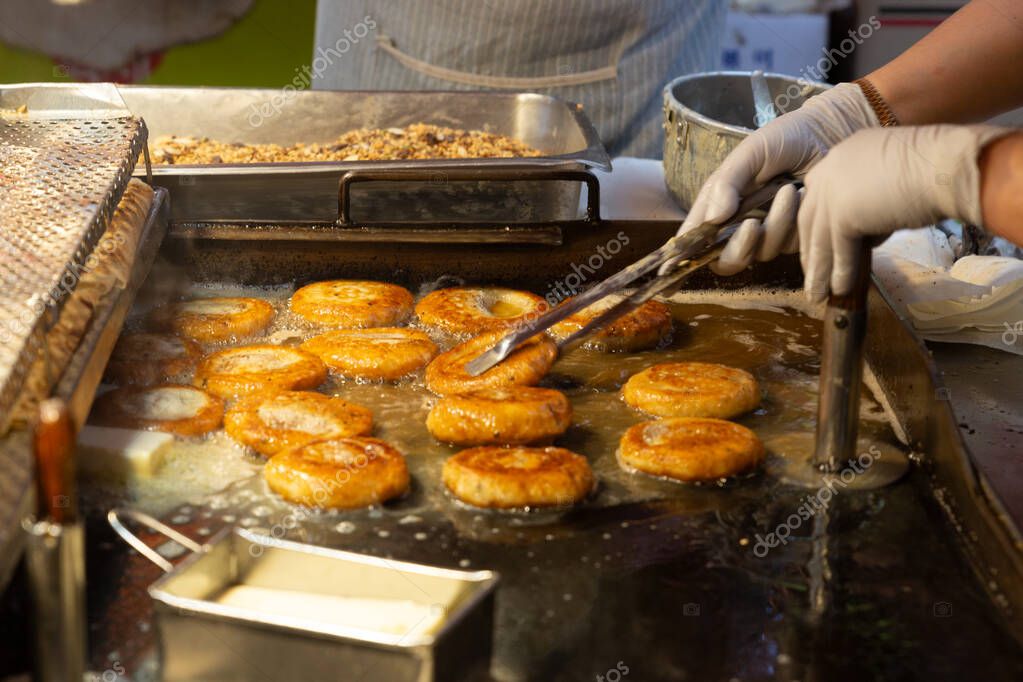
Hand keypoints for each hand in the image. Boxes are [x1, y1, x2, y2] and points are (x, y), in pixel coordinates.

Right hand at [662, 82, 879, 275]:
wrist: (832, 133)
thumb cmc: (787, 137)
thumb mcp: (750, 152)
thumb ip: (727, 183)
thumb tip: (713, 219)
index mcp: (718, 203)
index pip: (693, 238)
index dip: (681, 258)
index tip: (672, 272)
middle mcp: (738, 223)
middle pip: (724, 260)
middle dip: (737, 249)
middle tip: (751, 226)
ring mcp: (767, 232)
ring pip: (759, 254)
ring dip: (773, 226)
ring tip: (786, 192)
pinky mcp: (795, 236)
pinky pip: (787, 246)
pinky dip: (792, 223)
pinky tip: (800, 195)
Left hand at [799, 124, 1009, 300]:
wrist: (948, 166)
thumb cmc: (935, 170)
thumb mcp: (892, 180)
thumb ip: (872, 203)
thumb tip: (868, 233)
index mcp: (843, 155)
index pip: (817, 193)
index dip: (816, 220)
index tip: (817, 241)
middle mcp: (831, 169)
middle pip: (810, 218)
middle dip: (810, 249)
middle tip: (811, 273)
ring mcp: (834, 192)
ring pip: (820, 238)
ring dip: (819, 270)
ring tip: (818, 294)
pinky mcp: (844, 214)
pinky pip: (839, 249)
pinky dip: (840, 272)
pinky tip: (840, 289)